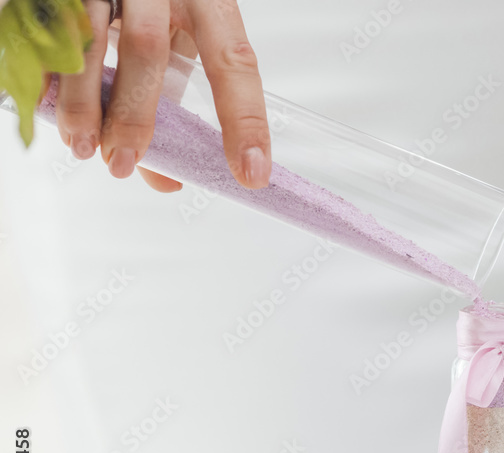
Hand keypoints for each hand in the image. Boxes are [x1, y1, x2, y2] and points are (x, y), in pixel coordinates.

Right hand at [53, 0, 269, 190]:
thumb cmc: (156, 8)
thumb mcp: (177, 41)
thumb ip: (171, 105)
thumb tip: (165, 178)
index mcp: (206, 0)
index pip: (232, 62)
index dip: (244, 121)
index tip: (251, 172)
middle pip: (147, 48)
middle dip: (135, 115)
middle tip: (124, 164)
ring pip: (88, 37)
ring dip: (83, 101)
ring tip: (83, 147)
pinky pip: (47, 31)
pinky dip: (48, 75)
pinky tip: (47, 108)